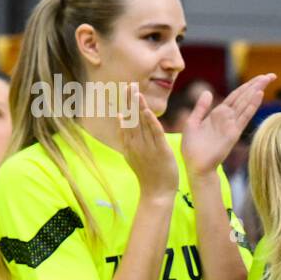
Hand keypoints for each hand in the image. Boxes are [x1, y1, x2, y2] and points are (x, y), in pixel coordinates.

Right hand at [121, 85, 177, 199]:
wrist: (156, 193)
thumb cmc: (149, 176)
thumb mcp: (136, 158)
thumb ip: (132, 143)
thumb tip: (126, 131)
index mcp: (130, 146)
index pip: (125, 123)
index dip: (124, 108)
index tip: (122, 94)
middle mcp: (135, 145)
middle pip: (130, 120)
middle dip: (129, 102)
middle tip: (127, 86)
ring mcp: (146, 148)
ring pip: (140, 124)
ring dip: (138, 107)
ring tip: (136, 92)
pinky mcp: (159, 151)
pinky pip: (154, 134)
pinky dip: (150, 122)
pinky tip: (147, 111)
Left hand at [180, 72, 275, 176]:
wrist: (195, 165)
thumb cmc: (191, 147)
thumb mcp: (192, 123)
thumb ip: (200, 108)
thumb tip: (207, 91)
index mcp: (217, 114)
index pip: (235, 96)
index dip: (246, 86)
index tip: (259, 77)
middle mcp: (227, 118)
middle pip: (244, 97)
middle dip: (256, 85)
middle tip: (270, 75)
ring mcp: (231, 124)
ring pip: (246, 104)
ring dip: (256, 91)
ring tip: (267, 79)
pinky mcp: (233, 132)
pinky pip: (244, 116)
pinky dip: (251, 105)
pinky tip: (258, 95)